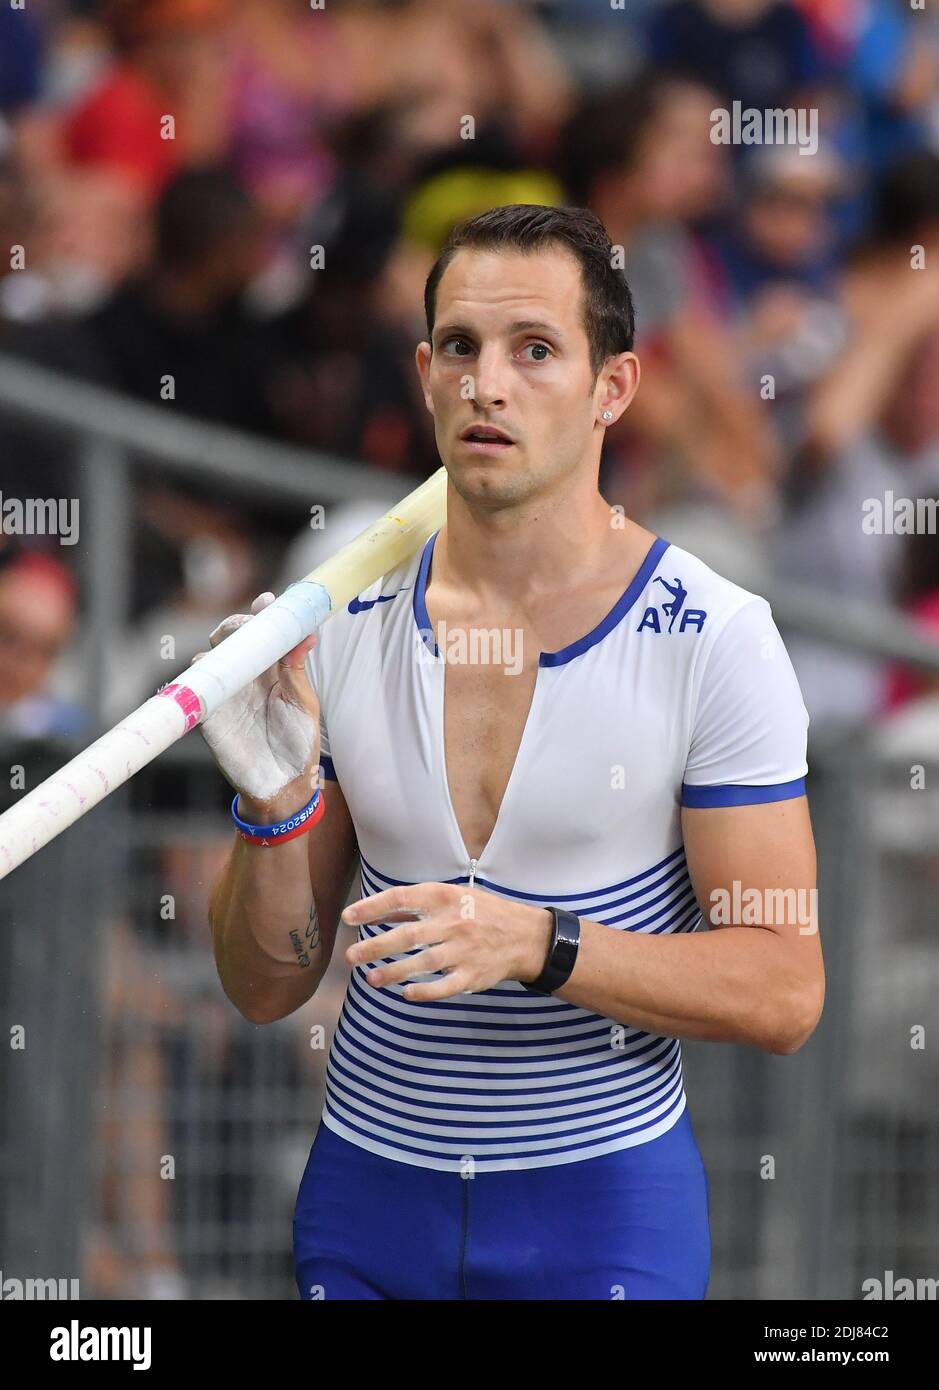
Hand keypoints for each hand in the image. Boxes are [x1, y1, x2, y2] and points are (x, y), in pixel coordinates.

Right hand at [194, 591, 320, 811]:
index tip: (267, 602)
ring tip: (230, 644)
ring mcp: (226, 691)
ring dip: (217, 646)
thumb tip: (307, 633)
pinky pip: (195, 687)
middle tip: (247, 623)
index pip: (264, 631)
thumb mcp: (303, 703)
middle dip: (236, 623)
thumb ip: (296, 669)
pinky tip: (206, 669)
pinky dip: (197, 676)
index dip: (263, 612)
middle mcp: (247, 673)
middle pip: (231, 635)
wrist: (282, 784)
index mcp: (273, 666)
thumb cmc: (298, 742)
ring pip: (210, 656)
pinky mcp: (209, 712)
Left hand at [341, 882, 552, 1001]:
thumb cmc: (479, 913)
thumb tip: (371, 913)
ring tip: (371, 978)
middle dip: (376, 946)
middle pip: (408, 935)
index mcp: (444, 897)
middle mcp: (452, 922)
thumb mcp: (450, 897)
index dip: (372, 907)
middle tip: (350, 956)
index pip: (401, 898)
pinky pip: (446, 986)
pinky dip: (426, 991)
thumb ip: (412, 906)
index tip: (348, 917)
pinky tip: (406, 994)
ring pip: (423, 963)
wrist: (524, 935)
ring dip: (394, 972)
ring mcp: (464, 950)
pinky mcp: (473, 975)